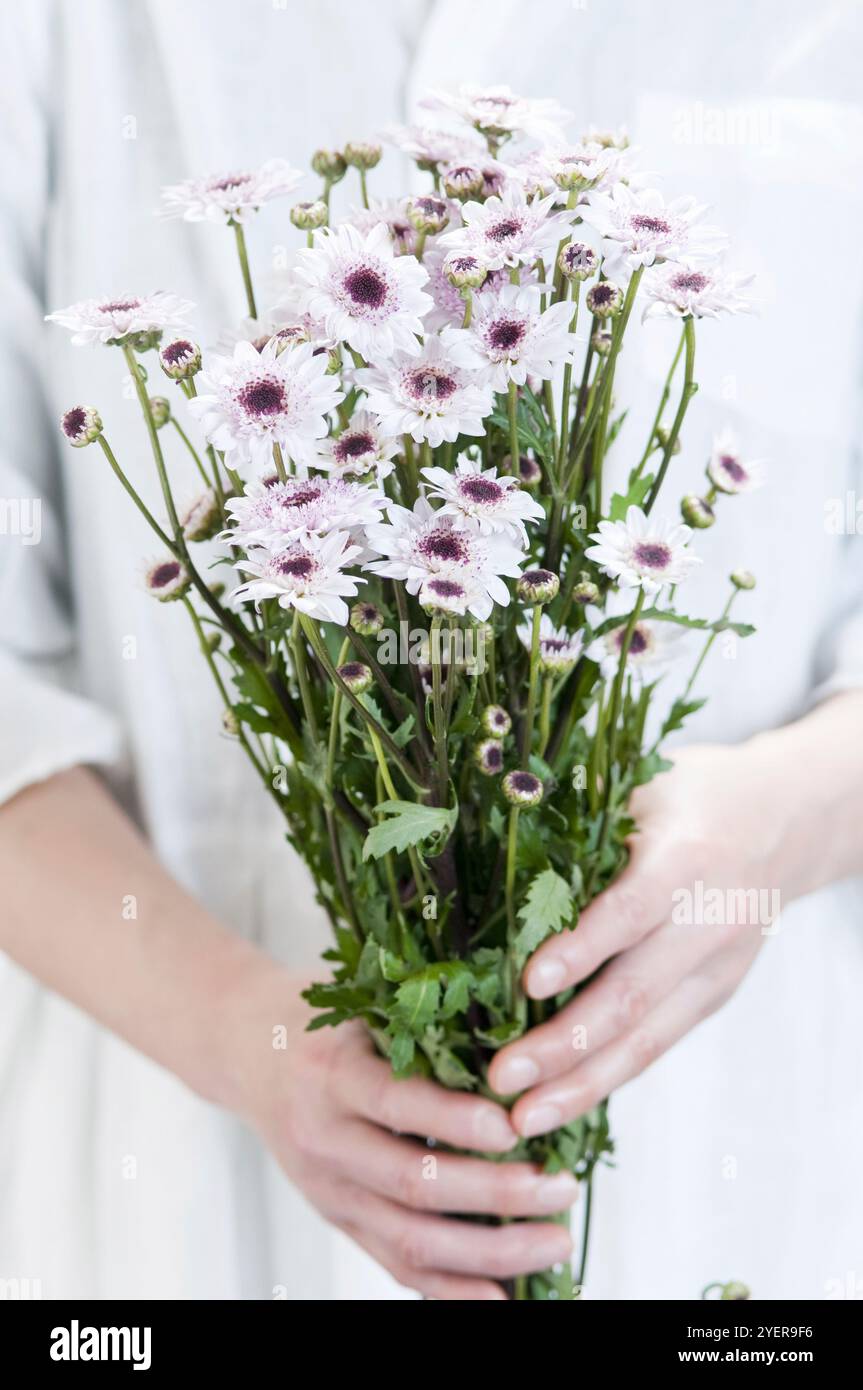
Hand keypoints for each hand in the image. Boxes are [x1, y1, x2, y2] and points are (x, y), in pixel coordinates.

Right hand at [221, 965, 576, 1300]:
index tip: (513, 1128)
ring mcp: (329, 1189)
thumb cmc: (328, 1020)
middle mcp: (325, 1138)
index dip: (454, 1121)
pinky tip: (504, 1293)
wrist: (248, 1051)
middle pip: (412, 1184)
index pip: (395, 1105)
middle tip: (562, 1186)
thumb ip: (422, 1021)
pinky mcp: (338, 1219)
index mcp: (332, 1074)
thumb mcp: (363, 1002)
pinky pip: (395, 1265)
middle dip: (496, 1194)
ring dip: (491, 1251)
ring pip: (410, 1239)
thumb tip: (516, 1042)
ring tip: (556, 1240)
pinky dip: (451, 1288)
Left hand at [490, 741, 787, 1135]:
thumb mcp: (639, 788)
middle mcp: (708, 922)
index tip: (527, 984)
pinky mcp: (713, 997)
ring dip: (582, 1084)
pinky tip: (558, 1105)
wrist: (780, 820)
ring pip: (647, 1039)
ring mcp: (717, 969)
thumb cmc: (685, 796)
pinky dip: (605, 1078)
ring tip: (523, 1119)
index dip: (580, 950)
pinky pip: (656, 1045)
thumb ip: (580, 825)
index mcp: (685, 859)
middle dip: (564, 1043)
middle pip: (634, 994)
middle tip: (502, 1076)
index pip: (630, 912)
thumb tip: (481, 854)